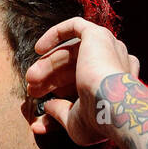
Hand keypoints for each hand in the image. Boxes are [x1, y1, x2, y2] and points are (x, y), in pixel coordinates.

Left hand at [25, 17, 140, 146]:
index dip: (61, 95)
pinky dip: (56, 34)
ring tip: (31, 78)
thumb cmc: (98, 120)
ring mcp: (109, 48)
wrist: (111, 105)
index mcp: (116, 86)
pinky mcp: (97, 35)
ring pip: (73, 52)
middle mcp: (115, 65)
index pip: (85, 86)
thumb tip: (47, 108)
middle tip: (32, 90)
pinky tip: (38, 49)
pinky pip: (76, 27)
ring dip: (49, 65)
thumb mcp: (74, 121)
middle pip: (76, 69)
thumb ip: (61, 112)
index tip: (43, 105)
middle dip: (52, 80)